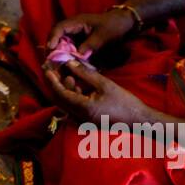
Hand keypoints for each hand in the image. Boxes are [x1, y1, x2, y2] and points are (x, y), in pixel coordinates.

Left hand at [45, 59, 161, 127]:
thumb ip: (85, 74)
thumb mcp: (104, 84)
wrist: (138, 120)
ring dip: (63, 88)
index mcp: (83, 109)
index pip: (60, 94)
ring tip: (64, 72)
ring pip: (65, 102)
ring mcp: (82, 120)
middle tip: (52, 68)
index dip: (52, 81)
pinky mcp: (87, 120)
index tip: (46, 68)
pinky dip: (71, 94)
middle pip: (59, 99)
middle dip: (54, 83)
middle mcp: (79, 117)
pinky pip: (73, 106)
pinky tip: (75, 83)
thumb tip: (69, 63)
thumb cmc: (124, 101)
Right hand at [47, 7, 136, 55]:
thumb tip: (78, 56)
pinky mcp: (79, 40)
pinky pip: (69, 47)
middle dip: (52, 47)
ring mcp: (75, 33)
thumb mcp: (103, 36)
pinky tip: (67, 63)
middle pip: (57, 36)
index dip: (53, 38)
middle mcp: (73, 27)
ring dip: (58, 52)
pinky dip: (67, 54)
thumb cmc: (113, 26)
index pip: (60, 28)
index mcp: (77, 22)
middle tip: (50, 60)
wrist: (123, 23)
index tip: (50, 48)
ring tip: (56, 64)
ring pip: (61, 42)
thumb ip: (90, 45)